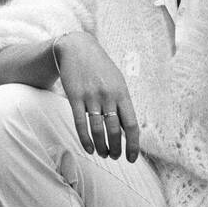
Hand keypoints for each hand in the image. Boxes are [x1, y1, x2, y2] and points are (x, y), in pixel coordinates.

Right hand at [54, 32, 139, 161]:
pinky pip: (81, 123)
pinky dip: (85, 139)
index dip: (132, 145)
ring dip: (101, 147)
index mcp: (122, 93)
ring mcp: (91, 96)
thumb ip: (122, 104)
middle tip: (115, 157)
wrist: (77, 48)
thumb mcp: (117, 82)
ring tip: (103, 154)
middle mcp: (108, 96)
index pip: (131, 125)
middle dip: (116, 149)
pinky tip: (88, 149)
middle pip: (114, 131)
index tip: (132, 158)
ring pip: (98, 130)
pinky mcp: (75, 97)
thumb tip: (127, 130)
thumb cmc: (100, 68)